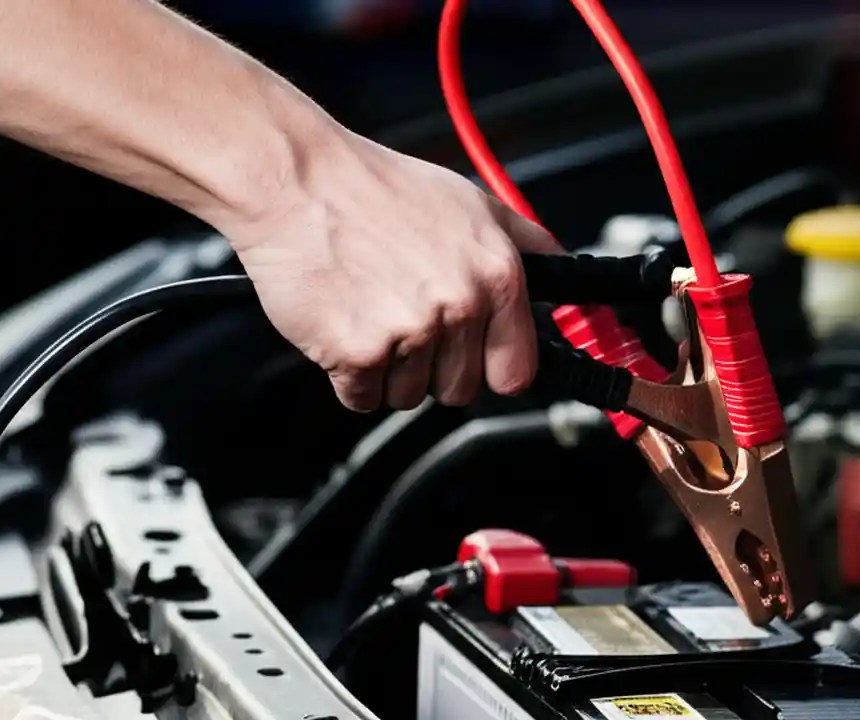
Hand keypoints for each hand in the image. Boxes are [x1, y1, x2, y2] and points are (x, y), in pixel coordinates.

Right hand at [224, 129, 559, 411]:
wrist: (297, 181)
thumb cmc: (376, 189)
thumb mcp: (472, 202)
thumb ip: (526, 243)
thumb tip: (562, 268)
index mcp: (496, 275)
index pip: (517, 369)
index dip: (494, 367)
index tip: (479, 359)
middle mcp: (459, 306)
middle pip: (460, 389)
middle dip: (434, 365)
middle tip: (405, 317)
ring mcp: (409, 333)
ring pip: (409, 395)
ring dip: (388, 368)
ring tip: (370, 309)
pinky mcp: (357, 353)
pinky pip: (362, 398)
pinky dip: (349, 374)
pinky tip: (344, 323)